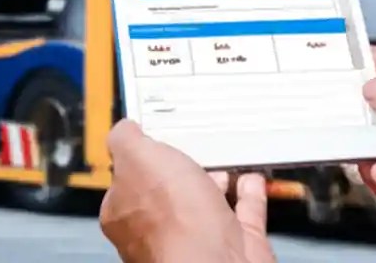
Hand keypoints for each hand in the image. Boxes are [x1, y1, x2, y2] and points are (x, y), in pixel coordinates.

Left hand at [100, 120, 275, 262]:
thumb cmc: (171, 222)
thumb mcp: (137, 158)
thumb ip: (126, 141)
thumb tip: (124, 129)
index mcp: (127, 213)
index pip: (128, 179)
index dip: (139, 156)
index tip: (151, 135)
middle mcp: (160, 232)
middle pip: (168, 192)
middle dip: (181, 169)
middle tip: (192, 142)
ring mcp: (198, 240)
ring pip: (206, 203)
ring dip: (217, 179)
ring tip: (227, 156)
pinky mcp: (235, 244)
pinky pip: (242, 214)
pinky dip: (249, 194)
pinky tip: (252, 178)